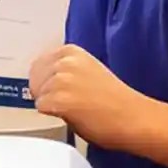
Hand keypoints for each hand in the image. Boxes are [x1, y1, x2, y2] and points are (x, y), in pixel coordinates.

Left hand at [29, 44, 148, 149]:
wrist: (134, 117)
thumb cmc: (115, 100)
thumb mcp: (87, 71)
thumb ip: (65, 71)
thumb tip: (45, 81)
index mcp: (71, 51)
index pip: (39, 65)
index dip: (46, 82)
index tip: (60, 90)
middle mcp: (64, 61)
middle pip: (34, 80)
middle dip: (45, 93)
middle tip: (69, 102)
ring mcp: (61, 79)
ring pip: (37, 95)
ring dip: (52, 106)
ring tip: (76, 109)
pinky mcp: (59, 99)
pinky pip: (41, 108)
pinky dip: (54, 115)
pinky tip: (74, 114)